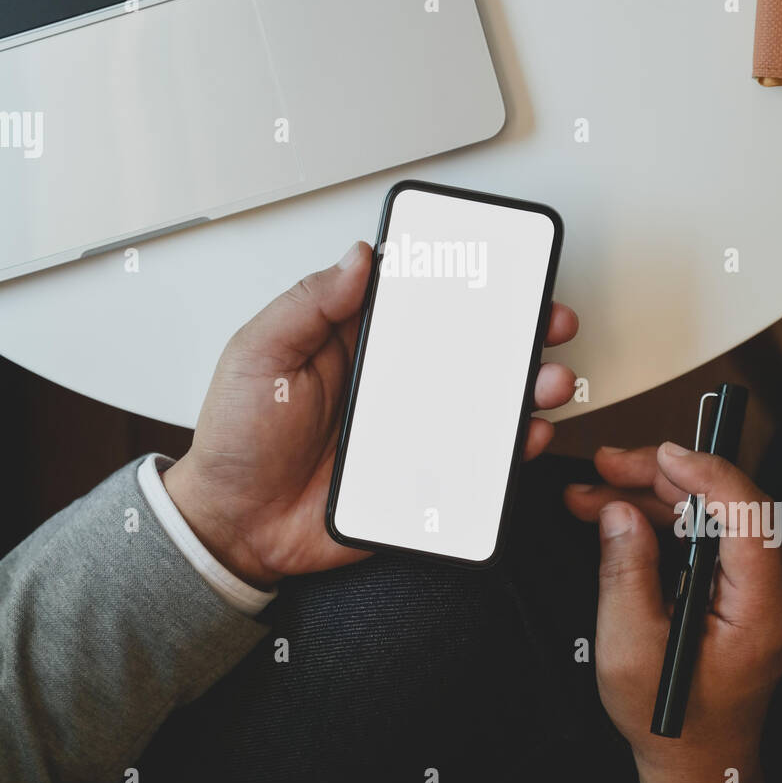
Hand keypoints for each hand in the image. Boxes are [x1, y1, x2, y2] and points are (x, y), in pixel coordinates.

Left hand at [165, 242, 578, 586]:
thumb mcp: (259, 354)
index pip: (422, 300)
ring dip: (525, 387)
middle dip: (517, 331)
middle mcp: (392, 382)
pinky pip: (476, 462)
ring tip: (544, 381)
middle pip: (468, 347)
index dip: (465, 282)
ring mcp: (411, 429)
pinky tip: (526, 437)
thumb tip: (357, 257)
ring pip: (483, 402)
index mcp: (358, 342)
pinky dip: (510, 450)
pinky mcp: (420, 477)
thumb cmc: (238, 439)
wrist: (233, 525)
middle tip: (546, 320)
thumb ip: (308, 304)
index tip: (502, 269)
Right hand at [565, 443, 781, 782]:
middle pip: (726, 502)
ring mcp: (759, 584)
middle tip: (607, 466)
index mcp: (762, 607)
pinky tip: (617, 515)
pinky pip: (705, 532)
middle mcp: (774, 589)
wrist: (696, 759)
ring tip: (594, 494)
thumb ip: (624, 572)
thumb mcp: (631, 648)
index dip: (706, 473)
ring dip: (650, 495)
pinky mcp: (739, 584)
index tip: (662, 454)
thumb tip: (619, 512)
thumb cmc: (674, 718)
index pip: (751, 515)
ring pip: (710, 511)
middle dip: (661, 476)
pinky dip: (660, 519)